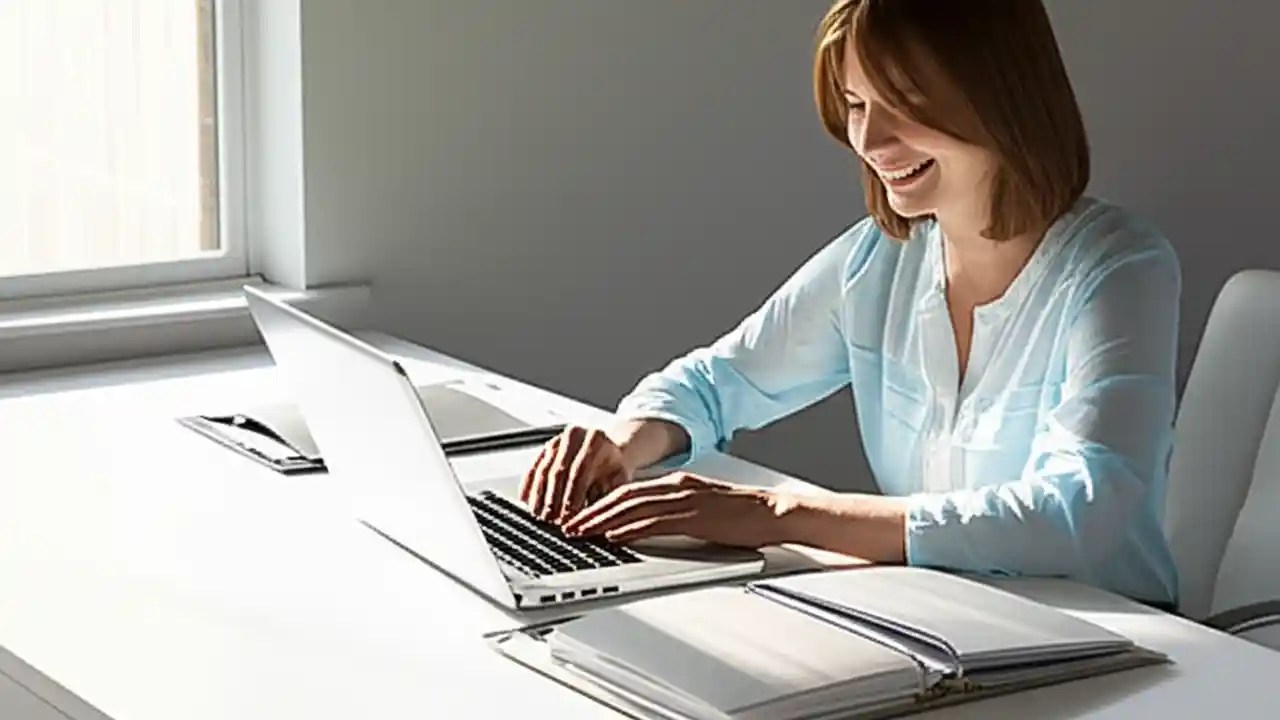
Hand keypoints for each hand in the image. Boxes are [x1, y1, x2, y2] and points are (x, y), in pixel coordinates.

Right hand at [519, 425, 634, 523]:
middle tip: (551, 518)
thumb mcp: (617, 481)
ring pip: (543, 469)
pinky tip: (526, 502)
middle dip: (554, 497)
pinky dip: (528, 486)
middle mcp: (574, 434)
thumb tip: (592, 518)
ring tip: (539, 515)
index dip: (573, 493)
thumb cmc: (614, 471)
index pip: (580, 468)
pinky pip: (533, 468)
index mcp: (595, 439)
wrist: (609, 453)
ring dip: (539, 495)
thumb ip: (605, 496)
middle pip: (559, 469)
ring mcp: (558, 440)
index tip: (569, 513)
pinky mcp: (545, 449)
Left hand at [561, 472, 785, 547]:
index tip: (580, 515)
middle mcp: (677, 487)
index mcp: (677, 483)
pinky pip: (656, 522)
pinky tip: (615, 537)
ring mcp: (685, 501)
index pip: (629, 491)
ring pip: (633, 508)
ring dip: (603, 521)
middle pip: (624, 497)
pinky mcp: (696, 517)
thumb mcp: (701, 507)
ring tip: (582, 532)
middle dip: (592, 512)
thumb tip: (644, 525)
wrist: (773, 512)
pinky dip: (632, 530)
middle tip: (569, 525)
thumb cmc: (741, 515)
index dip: (600, 504)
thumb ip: (673, 512)